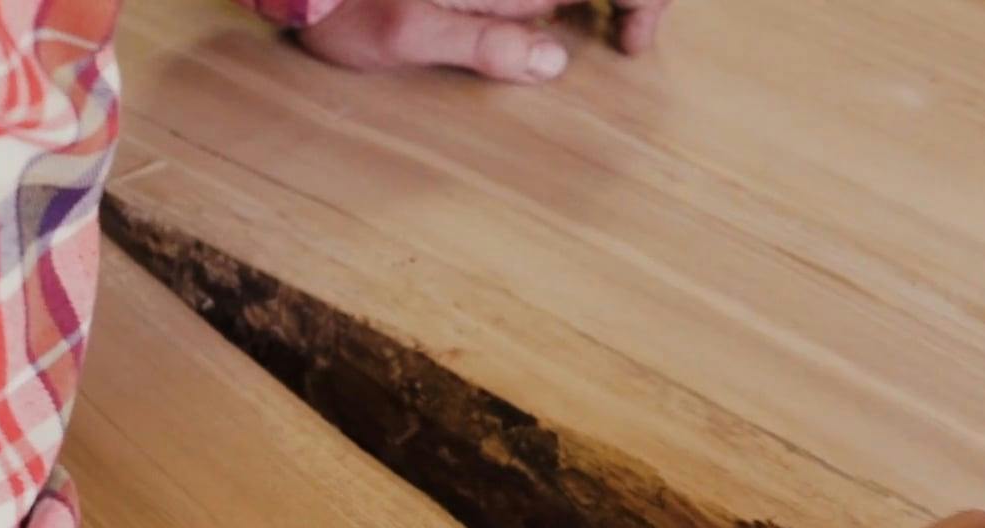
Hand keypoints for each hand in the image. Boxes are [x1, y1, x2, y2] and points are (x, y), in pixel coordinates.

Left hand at [297, 0, 673, 83]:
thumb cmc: (341, 3)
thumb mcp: (408, 35)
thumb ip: (486, 45)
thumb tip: (555, 63)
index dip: (643, 1)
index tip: (632, 43)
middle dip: (626, 0)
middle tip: (629, 38)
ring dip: (592, 4)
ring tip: (607, 27)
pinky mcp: (480, 0)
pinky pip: (532, 5)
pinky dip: (554, 10)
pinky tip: (561, 23)